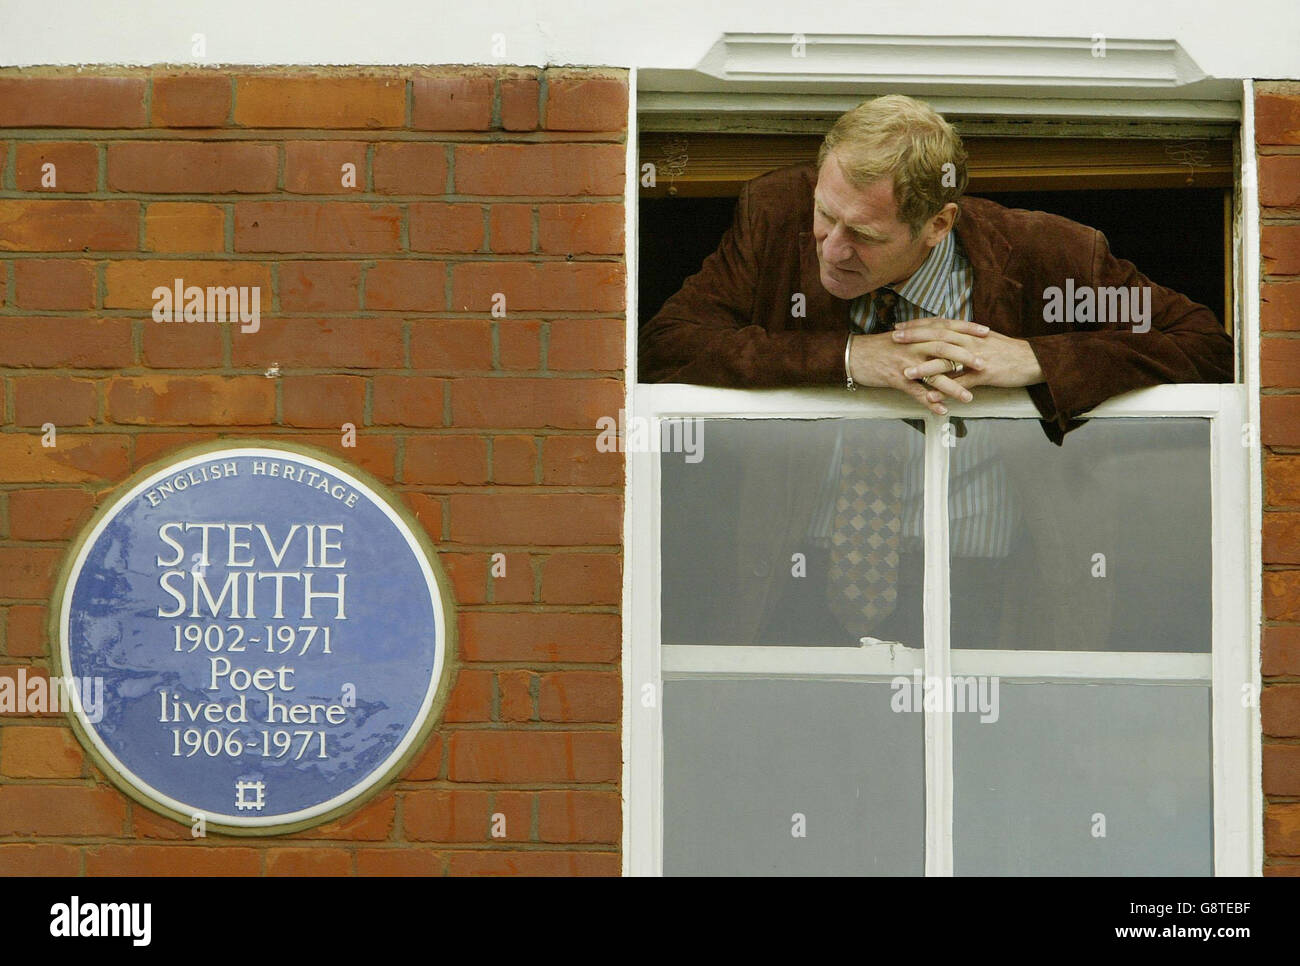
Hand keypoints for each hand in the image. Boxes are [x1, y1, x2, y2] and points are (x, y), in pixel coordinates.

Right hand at [848, 320, 989, 414]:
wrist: (854, 355)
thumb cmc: (879, 347)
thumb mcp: (903, 335)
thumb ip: (923, 335)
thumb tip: (942, 334)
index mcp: (917, 333)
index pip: (947, 327)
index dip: (967, 329)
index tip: (986, 332)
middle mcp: (913, 345)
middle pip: (944, 348)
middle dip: (966, 357)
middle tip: (984, 365)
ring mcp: (905, 363)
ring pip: (933, 374)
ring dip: (953, 387)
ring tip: (968, 397)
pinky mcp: (896, 379)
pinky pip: (916, 392)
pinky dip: (929, 402)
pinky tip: (942, 410)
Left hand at [892, 318, 1043, 406]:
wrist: (1033, 360)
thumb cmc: (1007, 351)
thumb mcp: (984, 340)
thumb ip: (964, 339)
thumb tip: (945, 338)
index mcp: (969, 333)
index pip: (939, 325)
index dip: (919, 325)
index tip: (900, 326)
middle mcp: (970, 342)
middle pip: (938, 337)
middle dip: (915, 338)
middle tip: (894, 339)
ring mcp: (977, 358)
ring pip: (947, 361)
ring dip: (925, 367)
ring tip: (906, 372)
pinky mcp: (985, 375)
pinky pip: (962, 383)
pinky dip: (946, 390)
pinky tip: (931, 397)